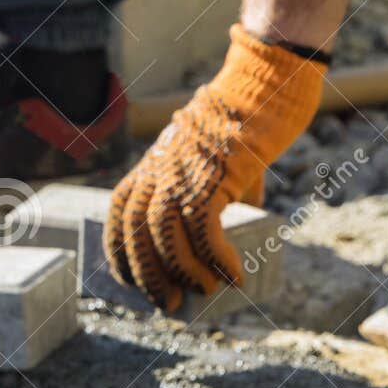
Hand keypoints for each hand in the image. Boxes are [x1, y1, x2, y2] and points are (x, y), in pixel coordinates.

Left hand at [102, 26, 324, 311]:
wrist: (268, 83)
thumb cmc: (246, 124)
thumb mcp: (217, 164)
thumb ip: (212, 197)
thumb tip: (221, 243)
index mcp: (152, 163)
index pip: (119, 212)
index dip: (119, 252)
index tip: (129, 283)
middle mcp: (159, 167)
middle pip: (138, 232)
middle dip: (149, 275)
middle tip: (168, 304)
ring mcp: (184, 170)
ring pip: (166, 236)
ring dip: (184, 271)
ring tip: (203, 291)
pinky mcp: (214, 174)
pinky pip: (207, 230)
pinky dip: (219, 259)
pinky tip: (234, 276)